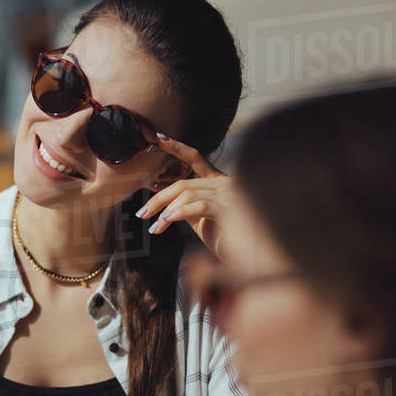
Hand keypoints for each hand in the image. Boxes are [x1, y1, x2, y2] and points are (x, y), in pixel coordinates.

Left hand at [136, 133, 235, 260]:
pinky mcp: (230, 207)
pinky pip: (199, 206)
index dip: (177, 147)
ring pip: (187, 193)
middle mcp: (226, 183)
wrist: (254, 258)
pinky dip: (179, 212)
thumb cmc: (229, 241)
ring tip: (155, 228)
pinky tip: (166, 220)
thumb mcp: (203, 221)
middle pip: (183, 183)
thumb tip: (166, 206)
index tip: (159, 138)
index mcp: (220, 182)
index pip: (196, 158)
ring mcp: (230, 193)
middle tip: (142, 213)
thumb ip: (188, 208)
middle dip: (158, 198)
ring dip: (165, 211)